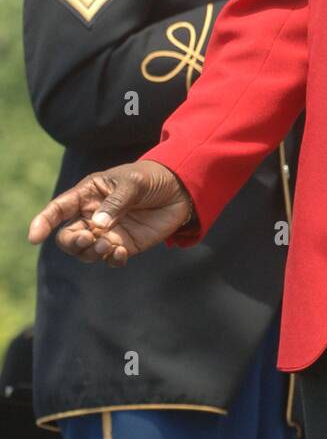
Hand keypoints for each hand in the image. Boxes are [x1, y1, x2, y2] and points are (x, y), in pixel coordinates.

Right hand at [27, 161, 193, 267]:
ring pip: (85, 251)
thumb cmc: (151, 178)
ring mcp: (108, 233)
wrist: (180, 189)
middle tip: (89, 239)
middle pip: (68, 236)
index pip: (59, 209)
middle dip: (72, 242)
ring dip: (91, 252)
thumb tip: (97, 226)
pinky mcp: (124, 245)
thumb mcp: (133, 183)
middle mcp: (93, 215)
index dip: (43, 222)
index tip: (34, 236)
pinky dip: (110, 260)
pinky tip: (120, 253)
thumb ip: (116, 203)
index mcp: (88, 194)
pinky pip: (109, 259)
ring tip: (108, 246)